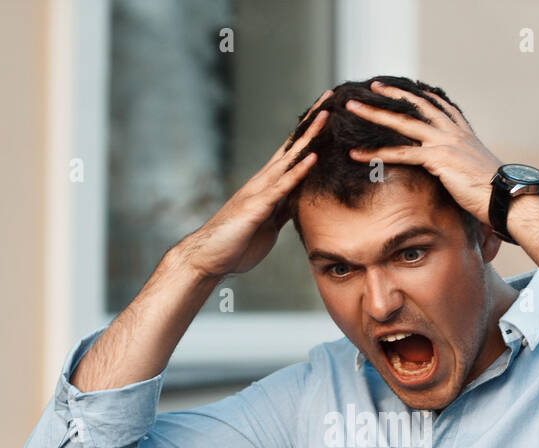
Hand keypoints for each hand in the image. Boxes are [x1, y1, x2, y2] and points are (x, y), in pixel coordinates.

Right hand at [179, 90, 331, 278]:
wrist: (208, 259)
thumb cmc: (236, 242)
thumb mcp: (268, 225)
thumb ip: (283, 209)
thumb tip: (298, 201)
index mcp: (268, 186)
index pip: (293, 153)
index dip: (310, 133)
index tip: (327, 112)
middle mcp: (264, 182)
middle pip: (293, 146)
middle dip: (312, 123)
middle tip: (330, 98)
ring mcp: (259, 192)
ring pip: (289, 159)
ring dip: (308, 137)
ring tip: (326, 115)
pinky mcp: (257, 207)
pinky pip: (282, 187)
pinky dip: (298, 172)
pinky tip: (314, 157)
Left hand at [343, 80, 503, 225]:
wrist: (507, 197)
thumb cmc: (495, 191)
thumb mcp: (477, 170)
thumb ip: (462, 162)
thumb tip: (456, 170)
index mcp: (463, 132)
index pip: (438, 105)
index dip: (418, 94)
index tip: (403, 87)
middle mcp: (453, 132)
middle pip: (415, 106)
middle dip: (390, 95)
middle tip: (370, 87)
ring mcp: (445, 142)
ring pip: (402, 123)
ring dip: (374, 114)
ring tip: (353, 108)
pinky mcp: (438, 159)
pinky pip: (400, 154)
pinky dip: (376, 153)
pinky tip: (357, 154)